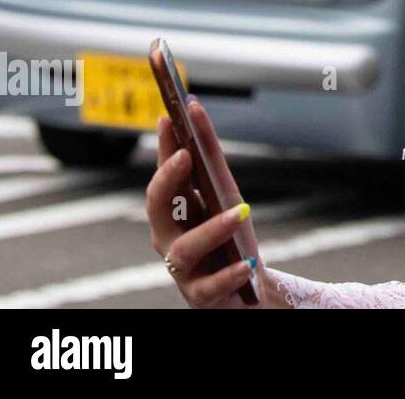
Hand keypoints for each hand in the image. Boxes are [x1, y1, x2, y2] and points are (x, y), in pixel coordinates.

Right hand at [145, 97, 279, 308]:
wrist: (247, 292)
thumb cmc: (230, 238)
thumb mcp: (224, 194)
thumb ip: (208, 157)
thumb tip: (193, 108)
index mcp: (173, 212)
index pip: (163, 175)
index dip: (162, 147)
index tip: (169, 118)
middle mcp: (169, 238)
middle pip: (156, 209)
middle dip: (167, 181)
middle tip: (185, 156)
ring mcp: (183, 270)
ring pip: (185, 249)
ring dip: (212, 228)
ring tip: (239, 212)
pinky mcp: (202, 296)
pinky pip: (210, 287)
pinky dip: (228, 274)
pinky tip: (245, 265)